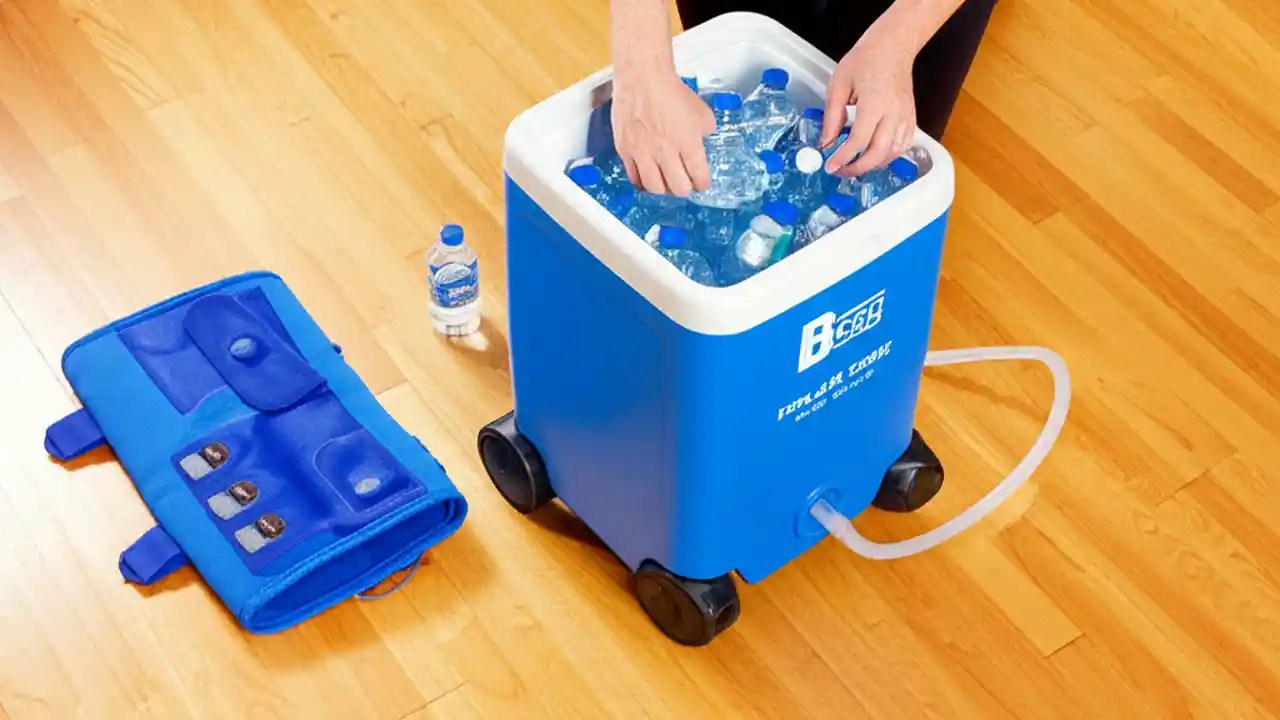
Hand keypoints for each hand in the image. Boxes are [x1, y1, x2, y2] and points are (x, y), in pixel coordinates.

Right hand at [612, 72, 714, 195]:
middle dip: (685, 189)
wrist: (643, 77)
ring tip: (666, 185)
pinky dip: (643, 182)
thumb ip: (705, 130)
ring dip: (664, 189)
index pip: (699, 177)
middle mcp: (666, 150)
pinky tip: (647, 178)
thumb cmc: (669, 90)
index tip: (701, 183)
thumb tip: (704, 138)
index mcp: (688, 142)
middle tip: (685, 185)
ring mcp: (643, 152)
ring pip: (655, 188)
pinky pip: (634, 177)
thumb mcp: (701, 110)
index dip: (702, 184)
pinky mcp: (626, 150)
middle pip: (678, 188)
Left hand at [820, 20, 916, 176]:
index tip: (830, 166)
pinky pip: (902, 146)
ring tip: (854, 165)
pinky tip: (873, 156)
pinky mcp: (911, 118)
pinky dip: (888, 157)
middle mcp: (893, 113)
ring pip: (892, 154)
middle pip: (878, 153)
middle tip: (840, 171)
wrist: (893, 45)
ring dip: (872, 165)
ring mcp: (905, 117)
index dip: (843, 158)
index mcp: (874, 102)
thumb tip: (825, 143)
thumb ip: (832, 117)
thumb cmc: (866, 59)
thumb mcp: (838, 84)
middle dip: (857, 168)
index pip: (859, 140)